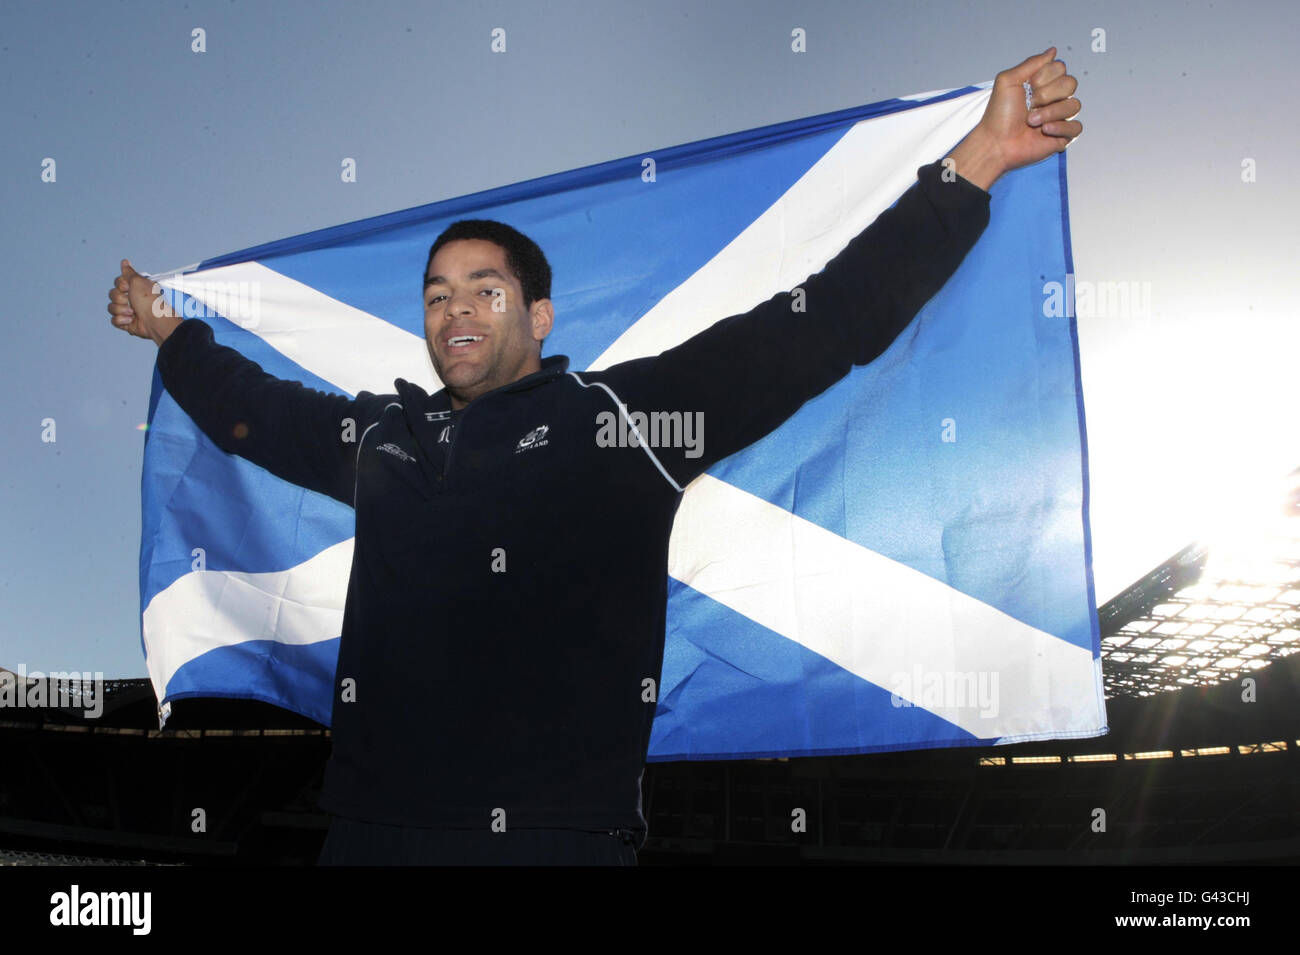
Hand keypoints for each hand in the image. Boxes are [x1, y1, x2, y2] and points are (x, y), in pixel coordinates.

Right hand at [108, 259, 181, 345]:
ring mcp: (127, 311)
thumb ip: (129, 272)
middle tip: (131, 301)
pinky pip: (114, 320)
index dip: (121, 285)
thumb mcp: (138, 281)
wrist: (154, 320)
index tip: (128, 287)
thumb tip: (124, 261)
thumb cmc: (149, 300)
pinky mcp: (126, 322)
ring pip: (111, 307)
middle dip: (120, 298)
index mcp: (134, 288)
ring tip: (133, 313)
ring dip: (121, 310)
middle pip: (112, 295)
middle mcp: (130, 298)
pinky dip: (122, 320)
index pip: (117, 283)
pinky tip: (131, 320)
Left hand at [944, 47, 1082, 191]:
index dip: (1044, 77)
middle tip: (1029, 105)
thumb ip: (1032, 63)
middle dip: (1047, 94)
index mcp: (1043, 83)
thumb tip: (1053, 51)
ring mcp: (1059, 116)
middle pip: (1071, 83)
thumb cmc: (999, 114)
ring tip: (1031, 121)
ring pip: (1074, 105)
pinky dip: (1060, 127)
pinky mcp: (1062, 135)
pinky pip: (1077, 127)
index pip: (1060, 67)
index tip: (1027, 88)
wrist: (996, 142)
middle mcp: (1053, 98)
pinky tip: (1044, 131)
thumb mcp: (1008, 80)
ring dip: (1050, 112)